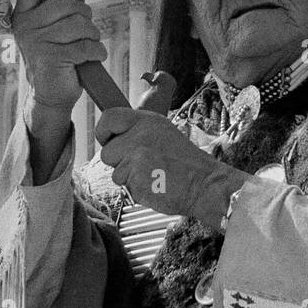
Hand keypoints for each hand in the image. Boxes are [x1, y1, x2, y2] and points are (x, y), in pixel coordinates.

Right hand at [10, 0, 106, 113]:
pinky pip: (86, 46)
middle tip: (83, 31)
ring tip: (87, 45)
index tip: (61, 5)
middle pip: (66, 2)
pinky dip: (97, 51)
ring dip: (92, 34)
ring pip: (80, 23)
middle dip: (84, 15)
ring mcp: (37, 43)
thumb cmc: (55, 56)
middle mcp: (25, 27)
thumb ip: (64, 4)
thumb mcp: (56, 27)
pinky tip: (92, 57)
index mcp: (23, 16)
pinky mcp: (52, 59)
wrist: (49, 95)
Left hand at [95, 75, 248, 226]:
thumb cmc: (185, 164)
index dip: (103, 131)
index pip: (109, 117)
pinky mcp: (136, 175)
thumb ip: (138, 132)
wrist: (204, 184)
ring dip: (129, 179)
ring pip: (114, 172)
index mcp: (147, 121)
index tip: (107, 140)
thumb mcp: (163, 134)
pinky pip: (124, 187)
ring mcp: (137, 154)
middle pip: (106, 151)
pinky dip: (136, 190)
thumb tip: (112, 138)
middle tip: (141, 166)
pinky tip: (154, 185)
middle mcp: (140, 134)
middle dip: (118, 163)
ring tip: (152, 175)